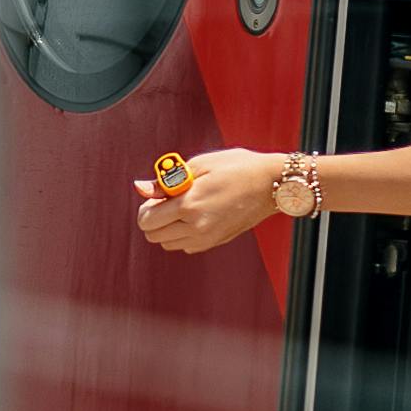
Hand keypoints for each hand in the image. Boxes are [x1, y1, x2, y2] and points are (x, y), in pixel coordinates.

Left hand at [134, 148, 280, 253]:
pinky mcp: (215, 242)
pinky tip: (197, 216)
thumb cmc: (236, 167)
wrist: (271, 184)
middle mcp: (196, 226)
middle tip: (169, 201)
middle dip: (154, 218)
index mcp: (189, 204)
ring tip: (184, 208)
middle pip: (153, 236)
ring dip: (167, 228)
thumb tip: (139, 187)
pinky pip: (185, 245)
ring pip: (167, 244)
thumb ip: (165, 180)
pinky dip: (183, 234)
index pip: (147, 220)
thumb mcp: (199, 165)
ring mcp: (206, 238)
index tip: (158, 195)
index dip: (146, 207)